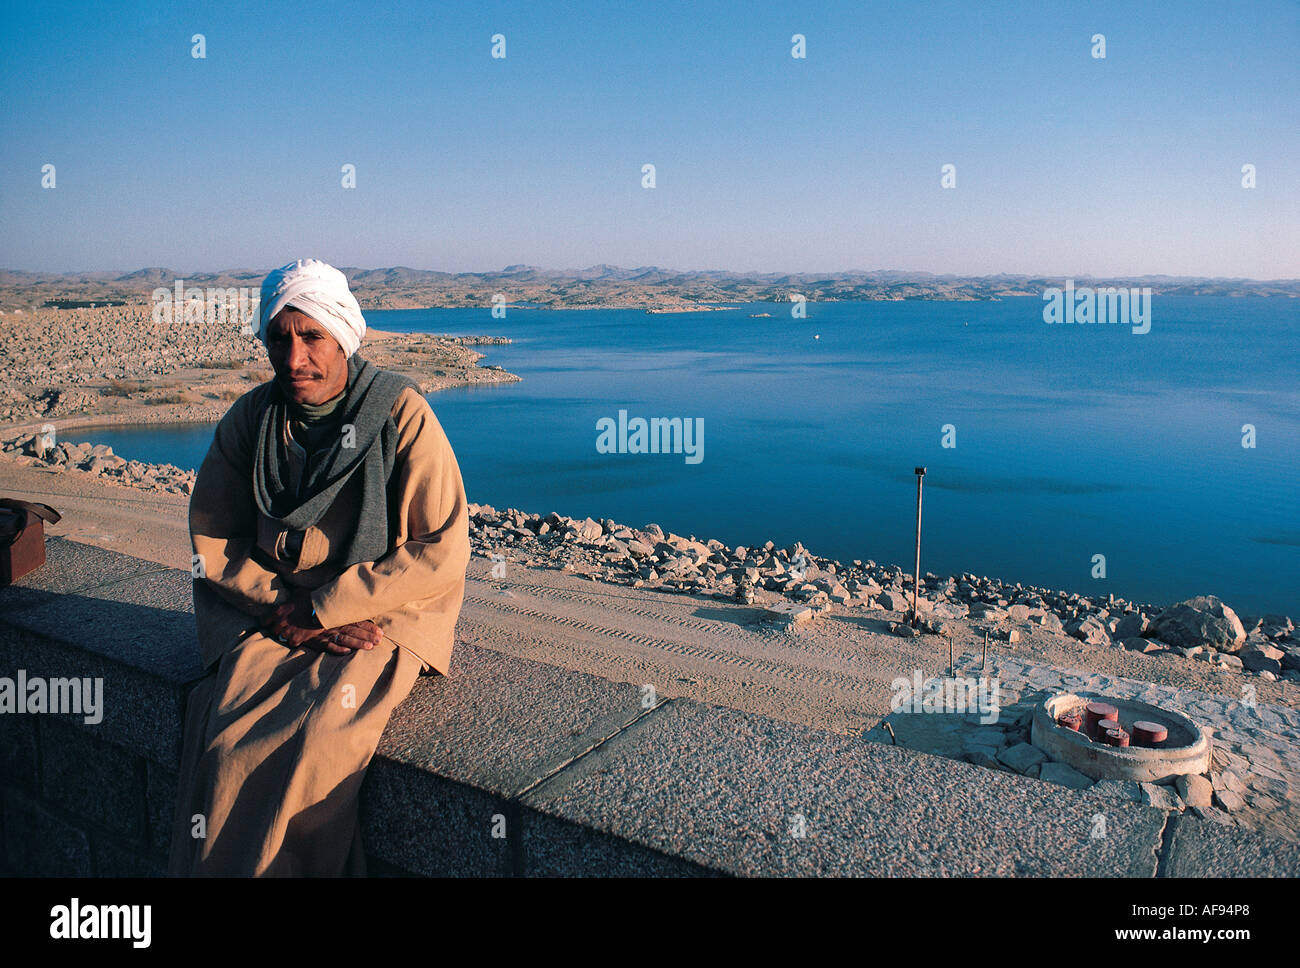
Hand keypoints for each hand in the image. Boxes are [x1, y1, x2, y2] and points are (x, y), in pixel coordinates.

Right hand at [261, 601, 382, 654]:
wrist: (282, 615)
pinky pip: (327, 646)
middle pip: (353, 629)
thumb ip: (332, 603)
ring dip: (357, 643)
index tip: (381, 631)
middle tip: (380, 640)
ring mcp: (322, 633)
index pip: (355, 619)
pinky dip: (337, 649)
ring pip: (344, 638)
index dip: (368, 626)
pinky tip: (348, 652)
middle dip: (367, 635)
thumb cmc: (302, 605)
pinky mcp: (314, 641)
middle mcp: (331, 623)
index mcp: (334, 614)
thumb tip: (348, 598)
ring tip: (370, 647)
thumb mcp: (319, 600)